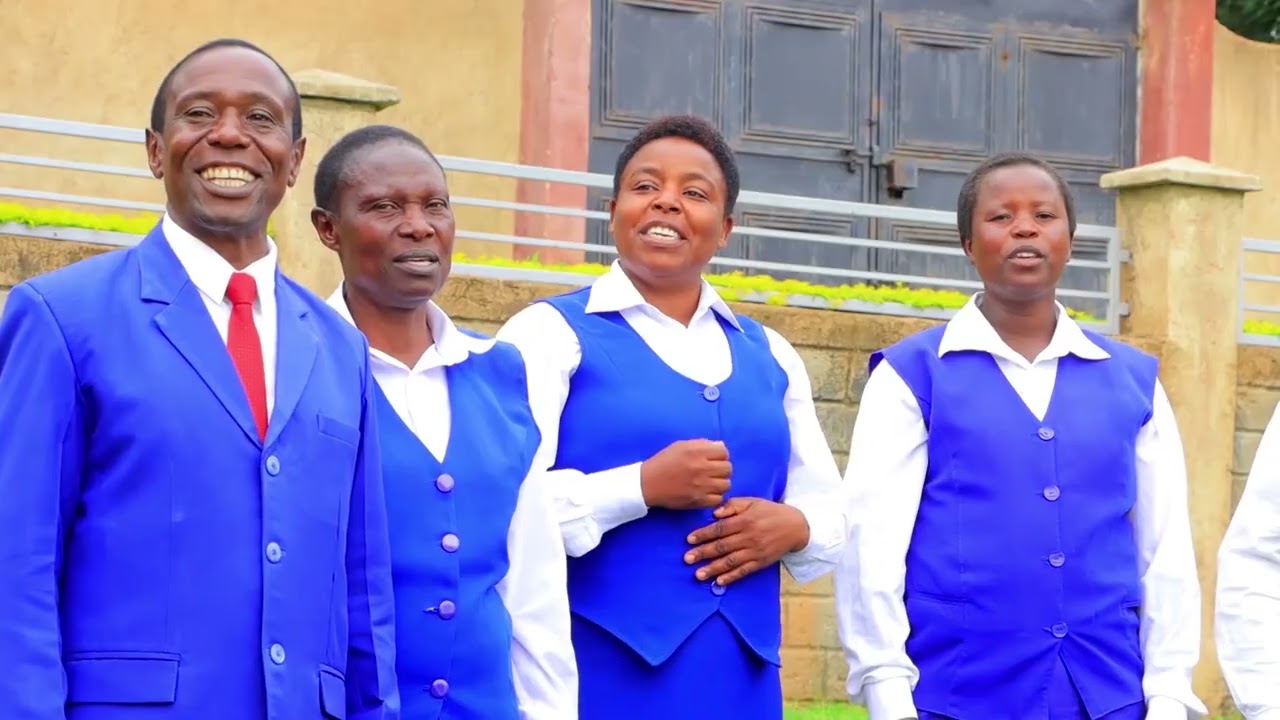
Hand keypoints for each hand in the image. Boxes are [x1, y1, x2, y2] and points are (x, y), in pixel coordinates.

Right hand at [640, 439, 730, 509]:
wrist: (647, 484)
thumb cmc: (663, 462)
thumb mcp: (680, 446)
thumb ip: (702, 444)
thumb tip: (721, 447)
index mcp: (696, 452)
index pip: (724, 452)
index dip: (720, 455)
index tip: (714, 459)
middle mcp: (701, 468)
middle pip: (728, 468)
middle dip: (722, 468)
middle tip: (712, 471)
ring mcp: (701, 486)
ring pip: (726, 484)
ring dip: (720, 482)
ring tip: (711, 482)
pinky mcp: (698, 501)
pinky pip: (718, 498)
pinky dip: (715, 496)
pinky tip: (706, 492)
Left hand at [683, 497, 809, 585]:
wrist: (795, 526)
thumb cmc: (769, 511)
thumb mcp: (752, 502)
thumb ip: (732, 505)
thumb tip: (714, 513)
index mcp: (745, 520)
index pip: (720, 529)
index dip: (703, 534)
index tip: (689, 539)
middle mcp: (749, 537)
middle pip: (722, 546)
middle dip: (702, 553)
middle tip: (687, 558)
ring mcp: (755, 551)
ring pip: (730, 561)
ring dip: (713, 568)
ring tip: (698, 574)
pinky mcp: (761, 562)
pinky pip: (744, 571)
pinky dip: (731, 577)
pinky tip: (719, 582)